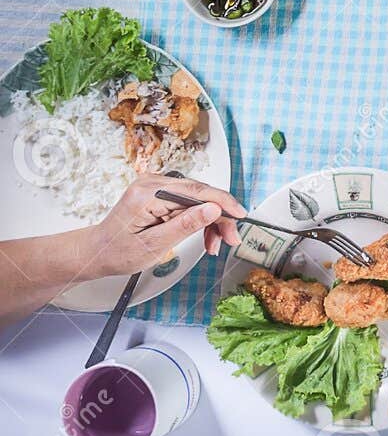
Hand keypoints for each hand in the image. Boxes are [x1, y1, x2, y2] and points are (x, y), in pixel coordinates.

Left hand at [72, 175, 243, 277]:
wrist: (98, 252)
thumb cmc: (118, 252)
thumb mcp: (155, 245)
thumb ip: (186, 224)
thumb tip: (213, 208)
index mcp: (148, 193)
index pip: (196, 191)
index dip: (223, 203)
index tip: (240, 214)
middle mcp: (152, 183)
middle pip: (200, 194)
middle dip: (219, 217)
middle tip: (230, 239)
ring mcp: (156, 186)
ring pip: (198, 199)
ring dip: (211, 220)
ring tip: (214, 244)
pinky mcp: (159, 193)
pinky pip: (188, 202)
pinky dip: (199, 218)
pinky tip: (204, 234)